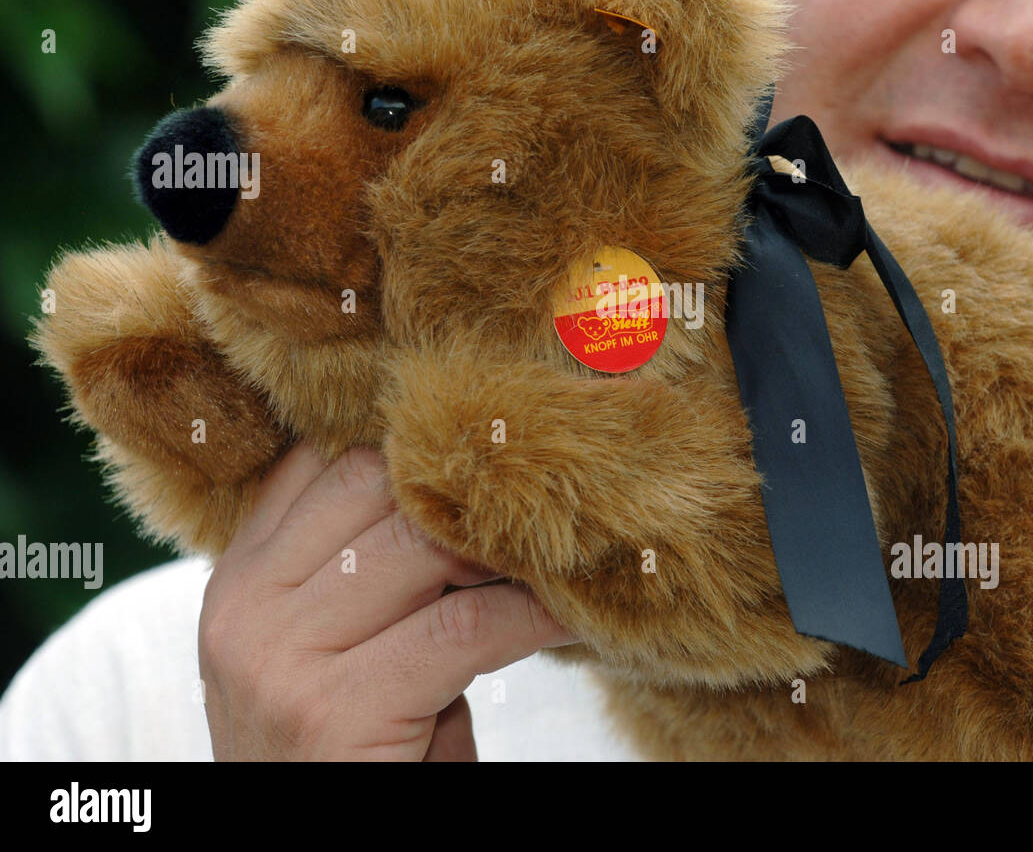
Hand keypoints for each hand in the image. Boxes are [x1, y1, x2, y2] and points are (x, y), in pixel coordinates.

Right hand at [199, 442, 576, 760]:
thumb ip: (367, 568)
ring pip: (421, 546)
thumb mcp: (331, 644)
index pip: (324, 462)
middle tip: (531, 502)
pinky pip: (465, 628)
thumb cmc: (342, 748)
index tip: (484, 452)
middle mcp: (245, 607)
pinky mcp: (335, 713)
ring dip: (503, 548)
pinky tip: (567, 616)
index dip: (411, 446)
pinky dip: (531, 616)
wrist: (292, 851)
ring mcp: (280, 658)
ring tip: (555, 552)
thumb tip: (468, 484)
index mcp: (238, 578)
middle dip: (459, 492)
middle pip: (372, 485)